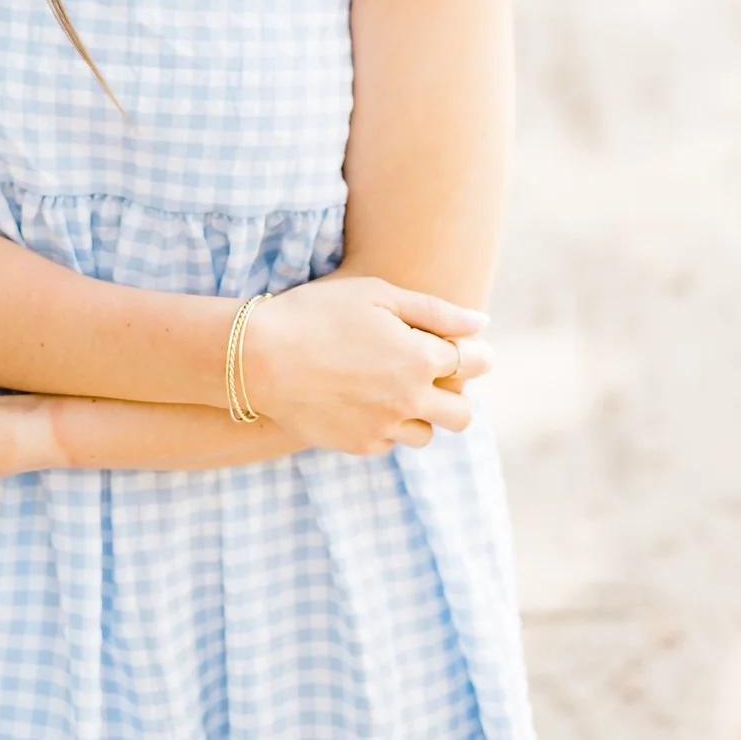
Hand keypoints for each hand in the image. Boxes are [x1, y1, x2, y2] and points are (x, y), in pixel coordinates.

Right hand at [238, 271, 492, 454]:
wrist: (259, 358)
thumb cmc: (318, 313)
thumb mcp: (378, 295)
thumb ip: (436, 311)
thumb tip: (481, 324)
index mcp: (421, 359)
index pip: (476, 363)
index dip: (475, 351)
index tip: (463, 345)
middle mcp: (410, 401)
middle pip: (463, 415)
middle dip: (458, 394)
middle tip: (433, 373)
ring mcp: (384, 428)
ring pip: (427, 434)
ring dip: (421, 413)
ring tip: (393, 386)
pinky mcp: (357, 445)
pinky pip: (389, 442)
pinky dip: (386, 425)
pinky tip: (363, 399)